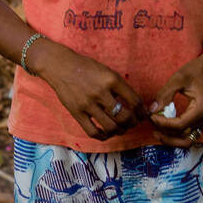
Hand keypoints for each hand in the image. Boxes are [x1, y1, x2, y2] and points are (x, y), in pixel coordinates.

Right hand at [27, 40, 146, 140]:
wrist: (60, 66)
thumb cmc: (85, 67)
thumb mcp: (106, 71)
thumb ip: (119, 87)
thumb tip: (134, 105)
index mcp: (112, 79)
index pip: (135, 101)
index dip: (142, 111)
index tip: (143, 115)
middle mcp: (101, 92)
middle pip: (125, 117)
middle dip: (132, 123)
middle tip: (132, 123)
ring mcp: (88, 104)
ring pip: (111, 127)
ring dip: (119, 131)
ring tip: (120, 129)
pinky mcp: (77, 112)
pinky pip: (93, 132)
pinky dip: (103, 136)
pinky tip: (106, 133)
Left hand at [147, 53, 202, 146]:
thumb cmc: (196, 70)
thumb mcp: (178, 79)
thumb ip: (164, 95)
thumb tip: (152, 110)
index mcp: (202, 108)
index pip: (179, 125)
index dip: (163, 124)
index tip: (151, 116)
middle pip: (184, 137)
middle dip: (166, 136)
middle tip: (152, 129)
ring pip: (187, 140)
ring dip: (172, 139)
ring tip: (157, 131)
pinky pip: (190, 134)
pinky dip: (177, 134)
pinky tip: (166, 127)